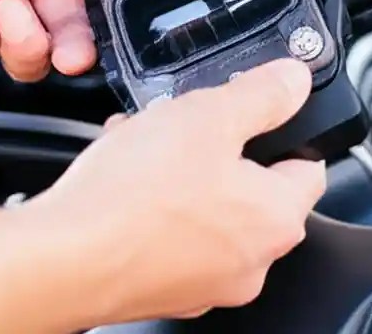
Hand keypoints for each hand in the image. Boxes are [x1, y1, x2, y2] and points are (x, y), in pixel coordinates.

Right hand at [19, 59, 326, 326]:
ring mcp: (205, 284)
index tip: (256, 112)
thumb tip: (295, 80)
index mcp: (278, 220)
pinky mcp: (161, 291)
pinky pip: (169, 237)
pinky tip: (122, 184)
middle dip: (218, 150)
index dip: (284, 129)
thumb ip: (263, 94)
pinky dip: (153, 209)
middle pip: (252, 189)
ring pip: (206, 211)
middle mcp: (252, 263)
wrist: (63, 260)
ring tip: (142, 148)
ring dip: (180, 175)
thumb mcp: (208, 115)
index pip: (308, 166)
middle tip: (185, 126)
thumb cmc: (134, 197)